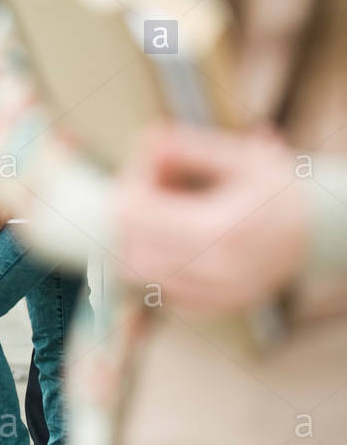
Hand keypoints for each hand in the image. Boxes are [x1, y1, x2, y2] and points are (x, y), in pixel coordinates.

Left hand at [112, 124, 309, 313]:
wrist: (313, 232)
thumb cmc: (274, 188)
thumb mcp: (241, 156)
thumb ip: (190, 148)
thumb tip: (147, 138)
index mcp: (223, 229)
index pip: (136, 213)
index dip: (131, 184)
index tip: (146, 170)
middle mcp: (218, 269)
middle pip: (130, 241)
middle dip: (130, 211)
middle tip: (152, 189)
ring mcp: (216, 294)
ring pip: (137, 269)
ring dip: (135, 238)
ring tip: (163, 214)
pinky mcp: (214, 306)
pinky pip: (158, 286)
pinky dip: (153, 262)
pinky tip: (176, 240)